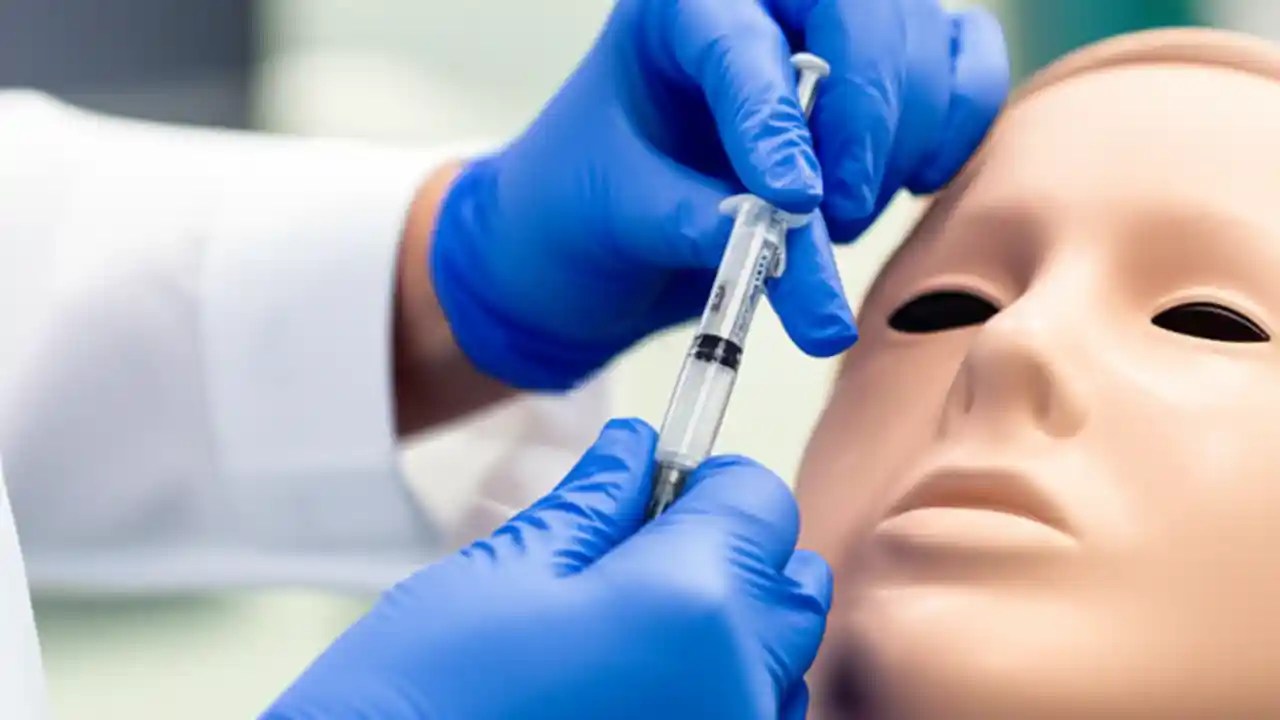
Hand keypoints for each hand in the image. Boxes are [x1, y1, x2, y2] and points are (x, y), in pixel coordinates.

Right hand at [262, 419, 831, 719]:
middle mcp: (739, 684)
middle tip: (642, 557)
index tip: (665, 489)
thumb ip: (593, 503)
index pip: (760, 501)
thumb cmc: (426, 694)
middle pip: (788, 582)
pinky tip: (640, 691)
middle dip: (732, 551)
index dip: (709, 483)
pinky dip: (723, 692)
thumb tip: (637, 449)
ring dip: (733, 628)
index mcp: (693, 604)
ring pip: (780, 661)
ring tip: (633, 635)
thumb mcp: (503, 573)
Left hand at [429, 0, 1008, 389]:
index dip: (774, 120)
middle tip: (834, 215)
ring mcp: (832, 28)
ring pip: (921, 40)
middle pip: (861, 10)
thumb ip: (684, 223)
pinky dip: (956, 127)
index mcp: (677, 9)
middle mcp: (763, 0)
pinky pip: (965, 65)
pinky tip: (909, 184)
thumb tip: (766, 243)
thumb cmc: (587, 203)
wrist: (605, 232)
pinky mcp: (886, 72)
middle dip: (864, 119)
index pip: (740, 43)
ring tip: (838, 223)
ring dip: (901, 144)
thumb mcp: (611, 214)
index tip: (794, 200)